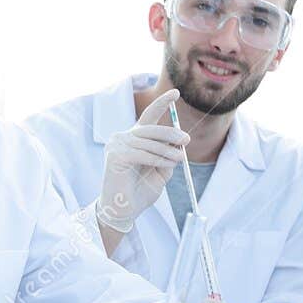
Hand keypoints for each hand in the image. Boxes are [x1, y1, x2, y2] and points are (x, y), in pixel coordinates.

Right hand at [96, 88, 188, 231]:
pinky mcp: (115, 155)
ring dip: (167, 151)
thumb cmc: (140, 191)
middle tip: (187, 140)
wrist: (124, 210)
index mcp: (134, 139)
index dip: (162, 103)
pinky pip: (142, 153)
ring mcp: (116, 145)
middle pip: (150, 128)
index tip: (176, 92)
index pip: (148, 116)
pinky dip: (156, 159)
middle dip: (171, 133)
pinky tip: (166, 165)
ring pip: (149, 142)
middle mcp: (122, 138)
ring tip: (180, 158)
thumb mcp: (161, 170)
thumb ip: (168, 154)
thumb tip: (181, 139)